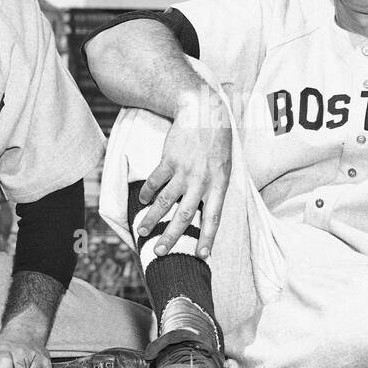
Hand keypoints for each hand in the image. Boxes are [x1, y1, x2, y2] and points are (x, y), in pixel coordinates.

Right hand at [136, 84, 231, 258]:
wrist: (204, 112)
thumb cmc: (217, 142)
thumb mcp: (224, 166)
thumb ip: (215, 189)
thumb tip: (206, 213)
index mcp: (219, 184)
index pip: (214, 217)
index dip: (207, 237)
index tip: (201, 256)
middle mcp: (201, 180)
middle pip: (185, 214)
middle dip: (171, 236)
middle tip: (160, 252)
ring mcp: (184, 170)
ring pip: (165, 201)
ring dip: (152, 218)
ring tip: (142, 231)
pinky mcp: (169, 159)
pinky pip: (155, 181)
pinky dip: (147, 192)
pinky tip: (142, 200)